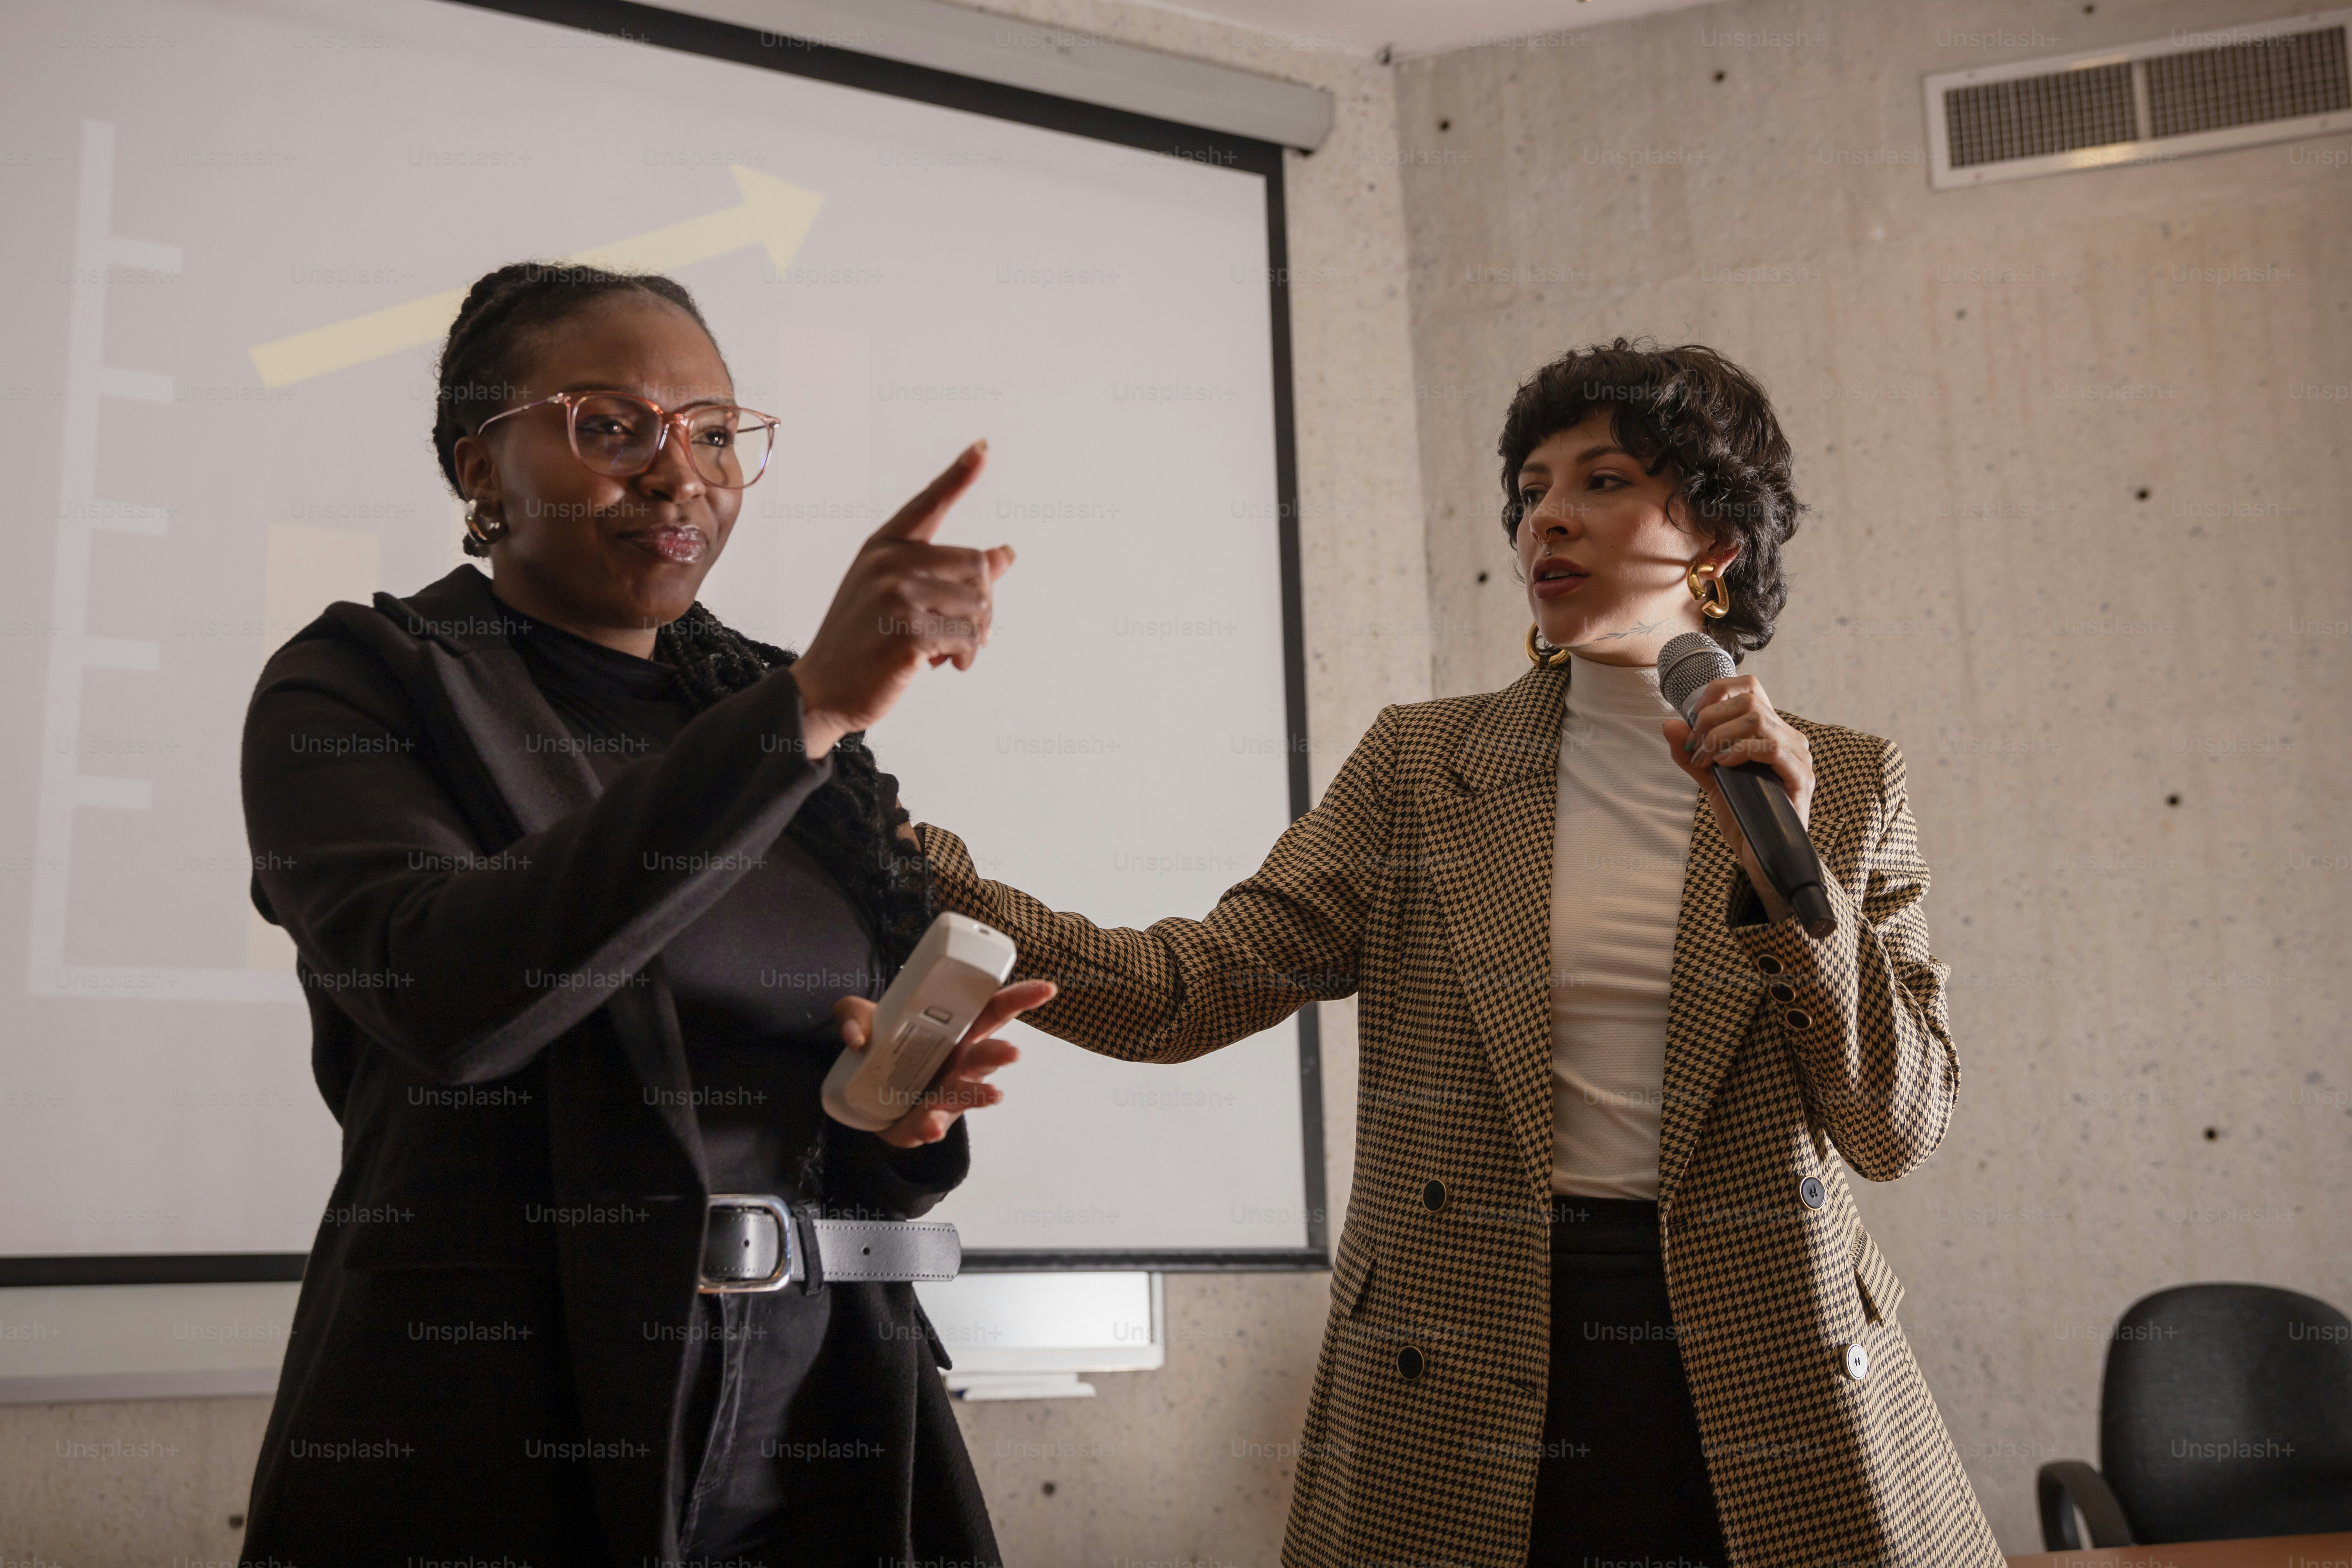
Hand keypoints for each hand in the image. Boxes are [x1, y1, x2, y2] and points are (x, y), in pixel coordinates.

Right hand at [789, 442, 1014, 759]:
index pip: (929, 503)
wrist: (824, 689)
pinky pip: (970, 638)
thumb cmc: (866, 642)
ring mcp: (897, 596)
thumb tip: (1006, 553)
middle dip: (981, 604)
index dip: (960, 474)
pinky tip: (945, 666)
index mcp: (884, 546)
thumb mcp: (900, 597)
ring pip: (979, 605)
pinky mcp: (908, 633)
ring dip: (975, 636)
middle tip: (963, 633)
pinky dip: (967, 657)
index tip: (984, 445)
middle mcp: (890, 562)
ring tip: (947, 651)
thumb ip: (950, 573)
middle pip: (976, 565)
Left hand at [831, 979, 1054, 1148]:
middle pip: (987, 1054)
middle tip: (1012, 1052)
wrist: (866, 1100)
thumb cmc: (883, 1052)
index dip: (1020, 998)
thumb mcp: (860, 1022)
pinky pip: (934, 1124)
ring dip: (981, 1094)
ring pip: (970, 1093)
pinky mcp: (928, 1119)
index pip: (994, 1010)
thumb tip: (856, 1037)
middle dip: (1001, 1053)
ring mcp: (948, 1092)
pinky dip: (933, 1126)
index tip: (1046, 989)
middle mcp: (960, 1062)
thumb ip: (852, 1016)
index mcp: (956, 1030)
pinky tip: (931, 1128)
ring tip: (992, 1095)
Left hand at [1662, 674, 1814, 923]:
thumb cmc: (1744, 817)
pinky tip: (1725, 765)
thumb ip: (1691, 754)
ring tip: (1707, 759)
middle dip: (1711, 719)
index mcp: (1770, 732)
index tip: (1694, 717)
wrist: (1764, 858)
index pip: (1749, 688)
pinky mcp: (1801, 779)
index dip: (1718, 692)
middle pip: (1750, 699)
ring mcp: (1798, 757)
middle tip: (1696, 747)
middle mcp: (1789, 739)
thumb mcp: (1710, 780)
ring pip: (1758, 719)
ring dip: (1721, 736)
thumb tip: (1669, 723)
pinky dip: (1741, 750)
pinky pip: (1772, 747)